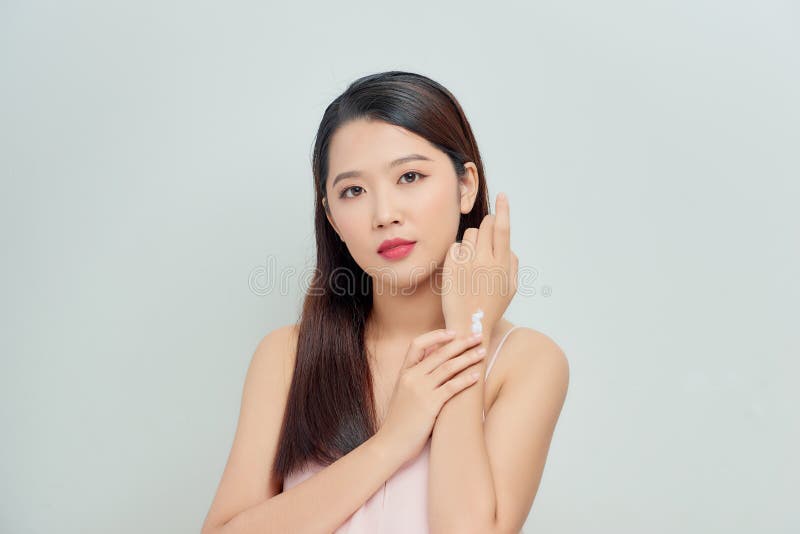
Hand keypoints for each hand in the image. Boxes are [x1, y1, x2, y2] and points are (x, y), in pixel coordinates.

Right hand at [376, 329, 486, 461]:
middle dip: (461, 342)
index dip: (436, 336)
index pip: (418, 344)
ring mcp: (420, 390)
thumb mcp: (404, 394)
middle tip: (477, 335)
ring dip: (467, 357)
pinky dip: (466, 379)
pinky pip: (451, 387)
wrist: (390, 443)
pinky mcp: (429, 405)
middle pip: (439, 352)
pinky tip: (477, 375)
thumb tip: (435, 364)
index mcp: (403, 373)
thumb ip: (416, 378)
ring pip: (448, 367)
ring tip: (482, 351)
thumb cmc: (400, 421)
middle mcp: (411, 377)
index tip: (453, 332)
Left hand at [441, 192, 517, 333]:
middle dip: (487, 227)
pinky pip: (455, 247)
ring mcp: (466, 263)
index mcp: (502, 264)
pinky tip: (461, 269)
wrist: (468, 327)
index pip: (503, 229)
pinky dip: (459, 253)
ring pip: (470, 235)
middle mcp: (485, 261)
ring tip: (473, 263)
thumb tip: (507, 245)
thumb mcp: (510, 288)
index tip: (503, 195)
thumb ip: (512, 263)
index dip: (504, 210)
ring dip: (473, 242)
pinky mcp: (450, 268)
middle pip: (485, 226)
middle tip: (486, 241)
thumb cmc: (492, 307)